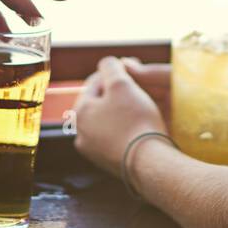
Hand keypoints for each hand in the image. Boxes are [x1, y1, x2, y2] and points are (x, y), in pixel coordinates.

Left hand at [72, 57, 168, 177]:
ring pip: (107, 122)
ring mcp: (93, 152)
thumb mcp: (122, 84)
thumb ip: (110, 67)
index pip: (94, 83)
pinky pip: (115, 139)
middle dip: (116, 94)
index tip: (132, 72)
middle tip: (137, 89)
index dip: (114, 73)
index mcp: (79, 112)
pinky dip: (125, 130)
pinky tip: (139, 128)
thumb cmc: (135, 120)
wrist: (149, 163)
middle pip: (99, 104)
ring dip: (120, 112)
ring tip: (140, 108)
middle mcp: (80, 134)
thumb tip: (106, 63)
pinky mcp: (108, 164)